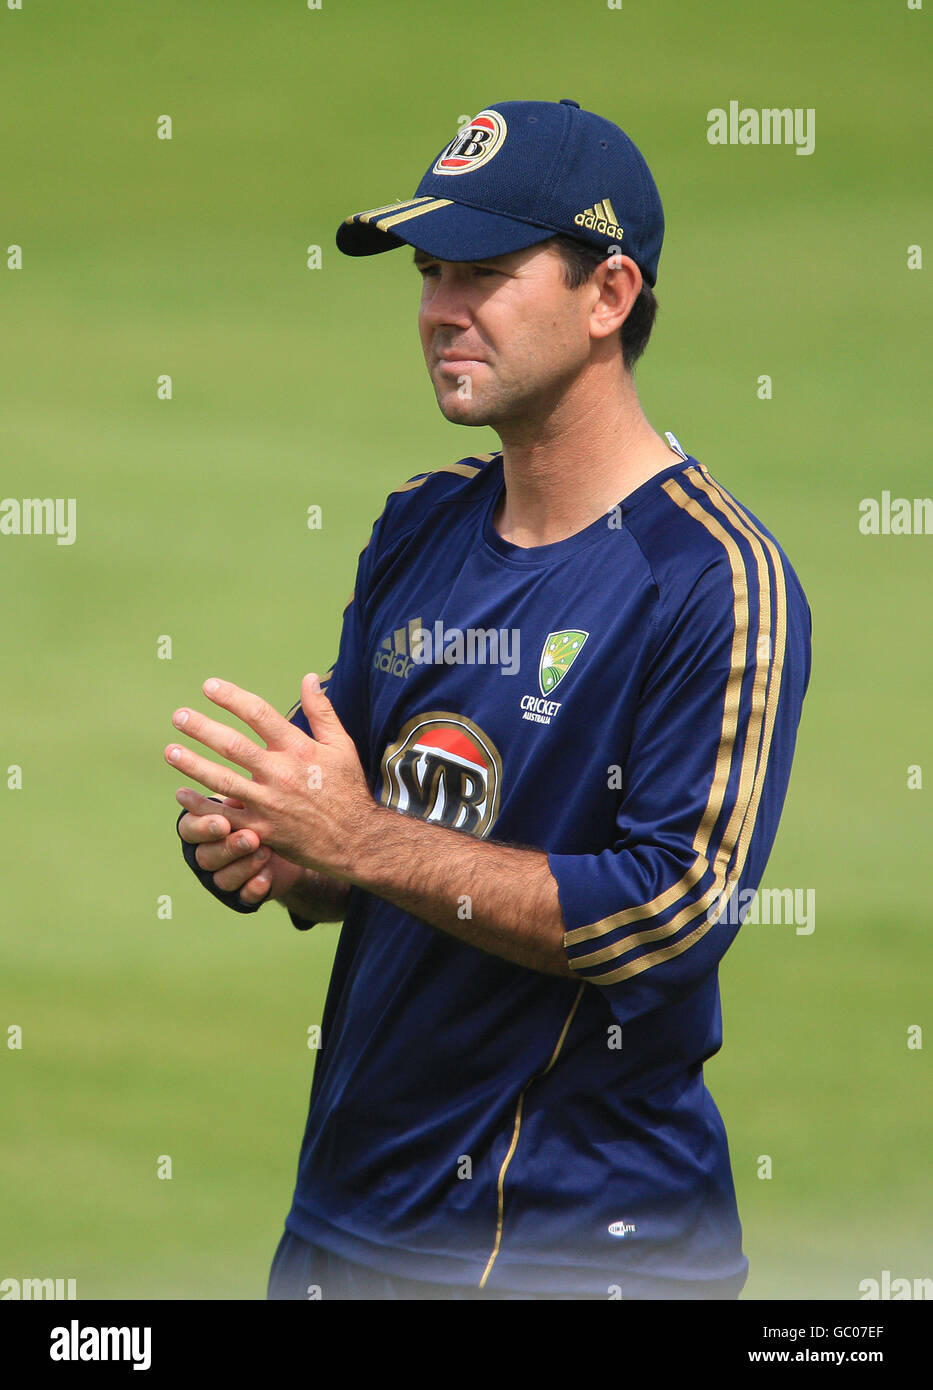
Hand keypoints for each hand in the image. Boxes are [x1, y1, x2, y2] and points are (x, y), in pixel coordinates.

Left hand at [166, 673, 375, 878]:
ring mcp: (269, 803)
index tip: (209, 687)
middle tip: (179, 716)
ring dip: (192, 764)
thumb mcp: (342, 745)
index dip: (231, 698)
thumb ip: (322, 711)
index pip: (259, 715)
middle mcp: (280, 774)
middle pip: (232, 746)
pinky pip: (225, 816)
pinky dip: (201, 806)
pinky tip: (182, 794)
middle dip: (202, 729)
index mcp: (299, 749)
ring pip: (222, 780)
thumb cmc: (347, 789)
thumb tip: (308, 677)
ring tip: (170, 751)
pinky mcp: (261, 829)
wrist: (355, 839)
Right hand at [177, 794, 304, 904]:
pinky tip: (267, 874)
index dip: (203, 828)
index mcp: (200, 828)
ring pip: (223, 879)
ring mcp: (223, 877)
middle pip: (205, 857)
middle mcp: (206, 855)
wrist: (292, 840)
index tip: (223, 822)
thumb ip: (238, 801)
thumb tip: (234, 798)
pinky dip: (255, 886)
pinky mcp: (243, 895)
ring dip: (244, 866)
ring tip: (265, 851)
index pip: (189, 829)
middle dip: (229, 847)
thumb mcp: (251, 801)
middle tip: (251, 838)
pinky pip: (245, 895)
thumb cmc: (262, 809)